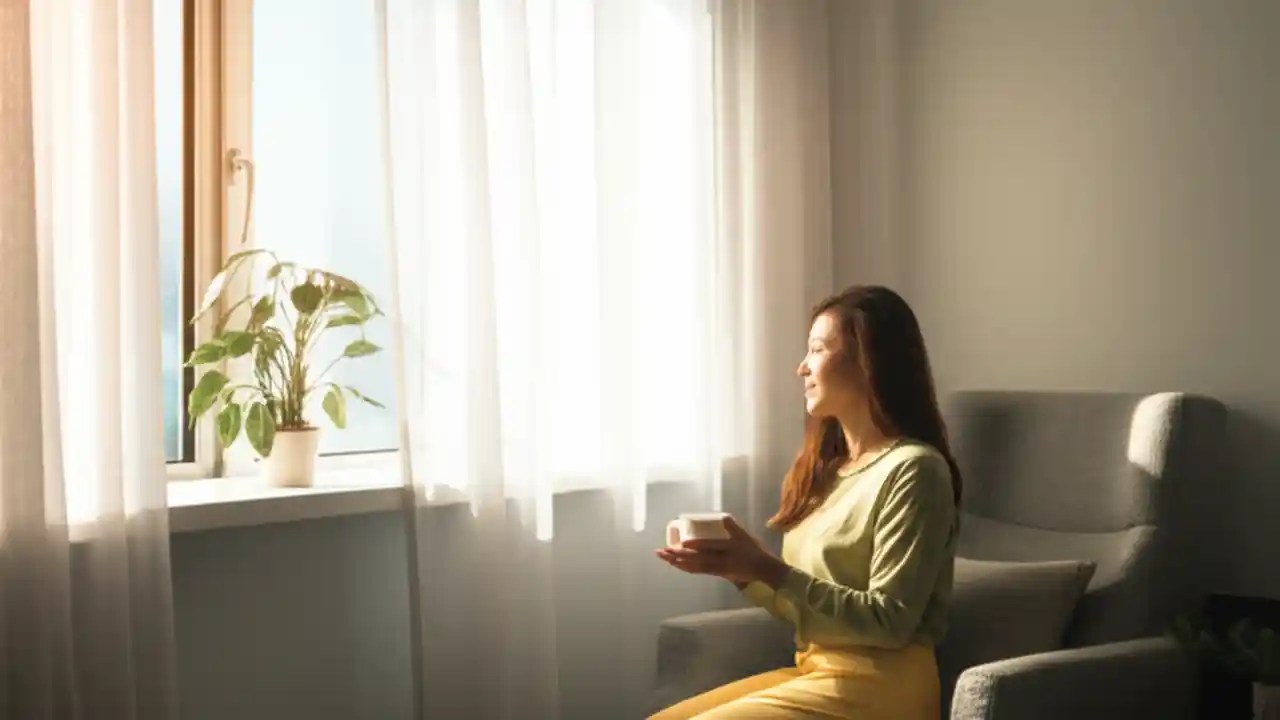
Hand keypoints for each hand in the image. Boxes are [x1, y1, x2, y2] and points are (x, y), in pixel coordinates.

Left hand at [654, 516, 789, 586]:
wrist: (761, 570)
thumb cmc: (753, 551)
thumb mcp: (744, 536)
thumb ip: (732, 526)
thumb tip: (722, 516)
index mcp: (728, 549)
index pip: (710, 547)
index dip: (696, 545)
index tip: (683, 543)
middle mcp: (720, 560)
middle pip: (696, 558)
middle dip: (678, 555)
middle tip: (663, 551)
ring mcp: (717, 568)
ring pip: (694, 566)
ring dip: (677, 562)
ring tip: (663, 557)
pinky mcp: (715, 573)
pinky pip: (697, 571)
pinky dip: (685, 567)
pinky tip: (675, 564)